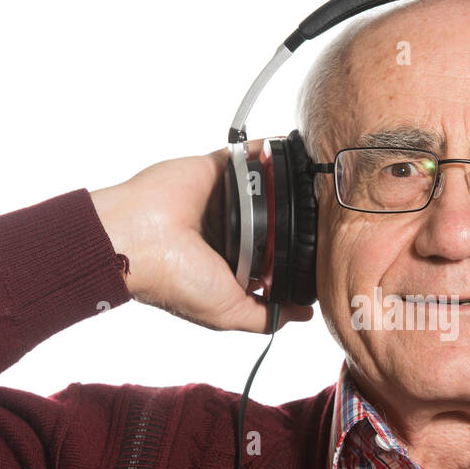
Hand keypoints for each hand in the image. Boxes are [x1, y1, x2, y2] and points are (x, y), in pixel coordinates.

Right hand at [90, 144, 314, 332]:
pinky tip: (292, 152)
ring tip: (319, 181)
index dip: (296, 255)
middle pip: (273, 221)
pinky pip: (246, 157)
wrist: (140, 240)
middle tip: (329, 214)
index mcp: (230, 265)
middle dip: (299, 218)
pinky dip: (268, 152)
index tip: (322, 252)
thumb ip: (266, 316)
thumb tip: (303, 316)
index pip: (272, 258)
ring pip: (264, 189)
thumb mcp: (228, 313)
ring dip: (288, 184)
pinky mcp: (214, 171)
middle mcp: (227, 232)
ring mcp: (221, 199)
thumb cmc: (175, 280)